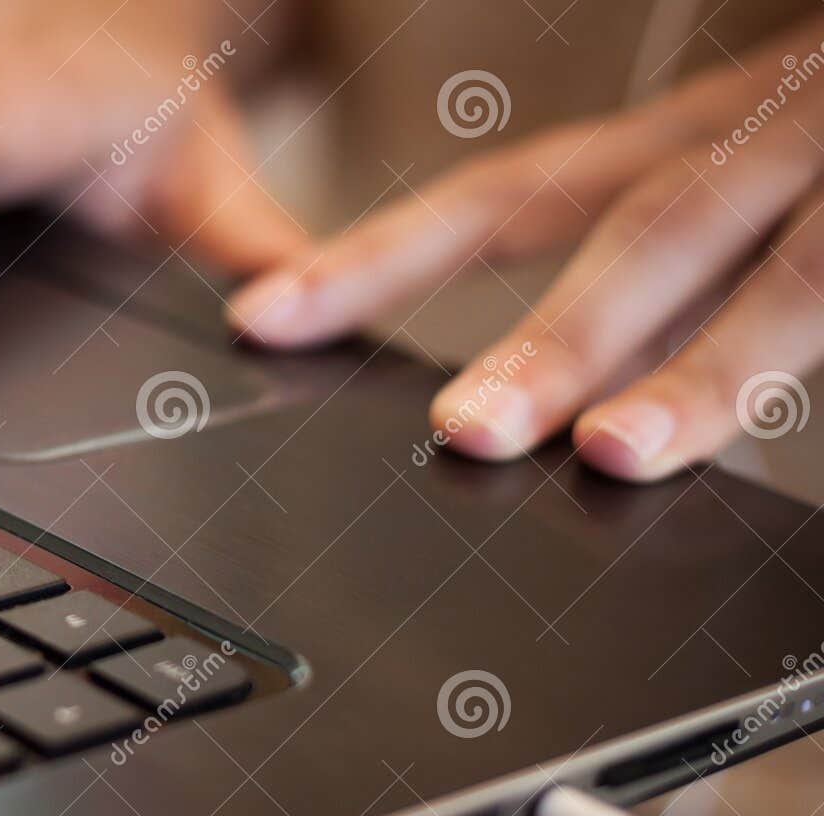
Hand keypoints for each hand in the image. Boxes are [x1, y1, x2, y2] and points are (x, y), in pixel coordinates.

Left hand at [228, 16, 823, 481]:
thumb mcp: (742, 150)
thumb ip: (662, 243)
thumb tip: (568, 380)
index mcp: (695, 137)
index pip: (514, 197)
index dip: (385, 257)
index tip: (272, 317)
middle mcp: (772, 136)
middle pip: (645, 233)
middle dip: (552, 338)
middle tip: (463, 432)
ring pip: (795, 276)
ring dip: (706, 370)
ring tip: (619, 451)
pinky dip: (797, 369)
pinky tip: (706, 432)